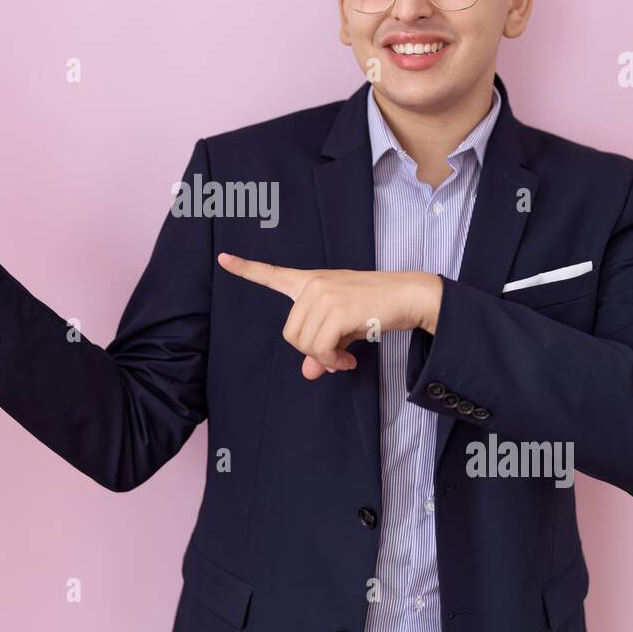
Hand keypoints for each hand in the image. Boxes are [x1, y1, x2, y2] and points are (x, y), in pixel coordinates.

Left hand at [217, 252, 442, 380]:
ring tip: (345, 357)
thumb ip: (321, 348)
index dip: (246, 269)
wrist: (410, 295)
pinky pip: (321, 349)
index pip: (273, 274)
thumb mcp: (344, 329)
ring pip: (305, 345)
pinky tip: (349, 360)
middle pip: (290, 335)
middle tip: (336, 357)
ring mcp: (323, 294)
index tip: (222, 258)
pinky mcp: (337, 309)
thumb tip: (308, 373)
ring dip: (326, 360)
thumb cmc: (378, 309)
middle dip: (312, 353)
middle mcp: (313, 284)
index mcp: (311, 281)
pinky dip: (334, 362)